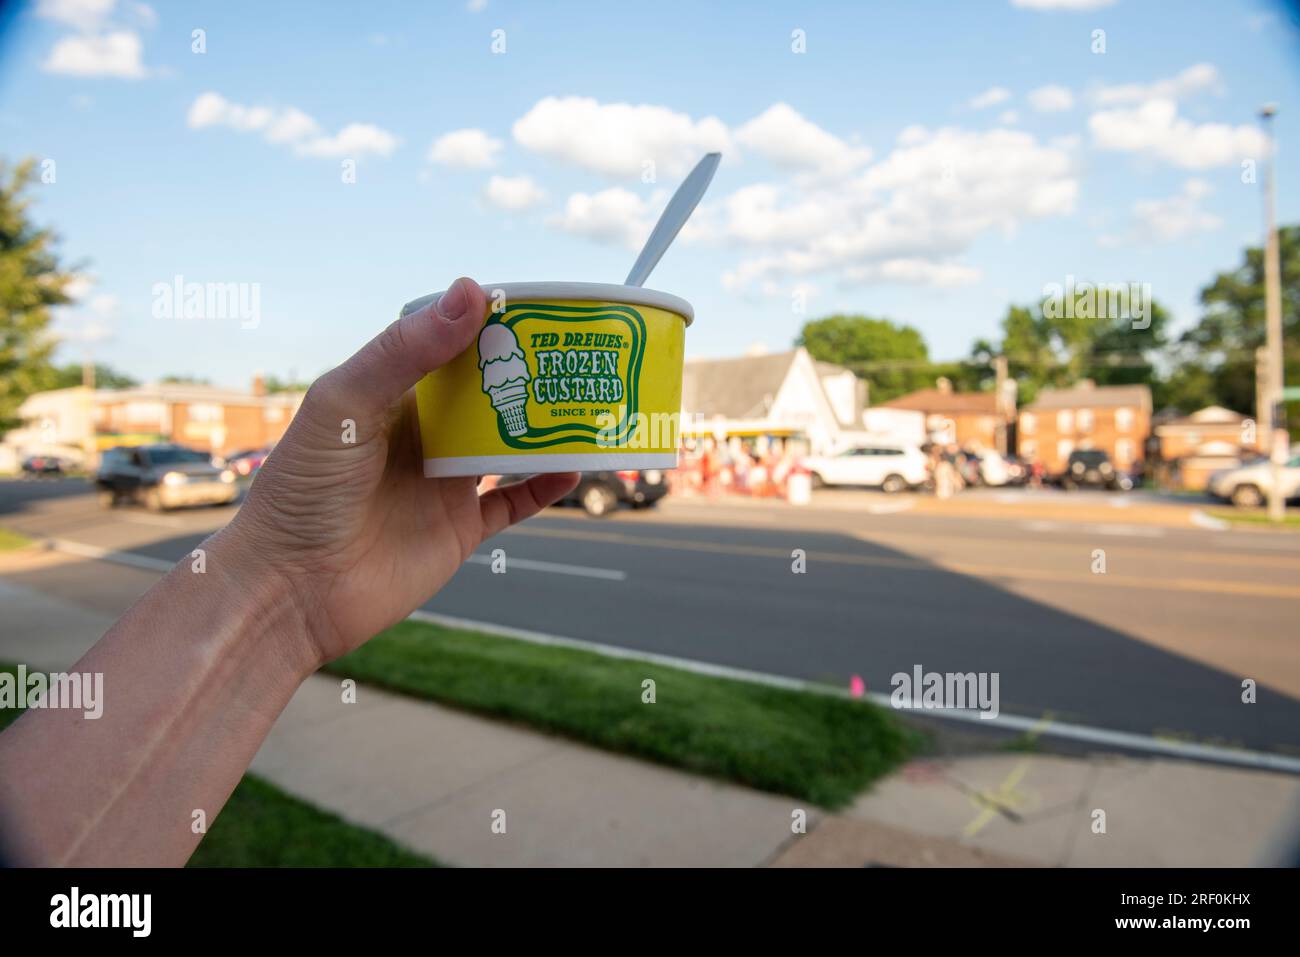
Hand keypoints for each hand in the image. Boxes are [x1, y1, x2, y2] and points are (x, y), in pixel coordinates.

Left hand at [227, 277, 577, 667]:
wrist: (291, 590)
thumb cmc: (301, 491)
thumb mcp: (345, 404)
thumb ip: (406, 351)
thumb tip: (474, 292)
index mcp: (391, 396)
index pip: (449, 347)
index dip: (489, 326)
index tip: (539, 307)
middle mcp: (421, 435)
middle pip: (487, 395)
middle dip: (528, 374)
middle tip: (577, 352)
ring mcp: (443, 483)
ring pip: (508, 445)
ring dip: (545, 427)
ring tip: (586, 402)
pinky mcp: (459, 530)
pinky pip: (514, 503)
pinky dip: (545, 486)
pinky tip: (572, 466)